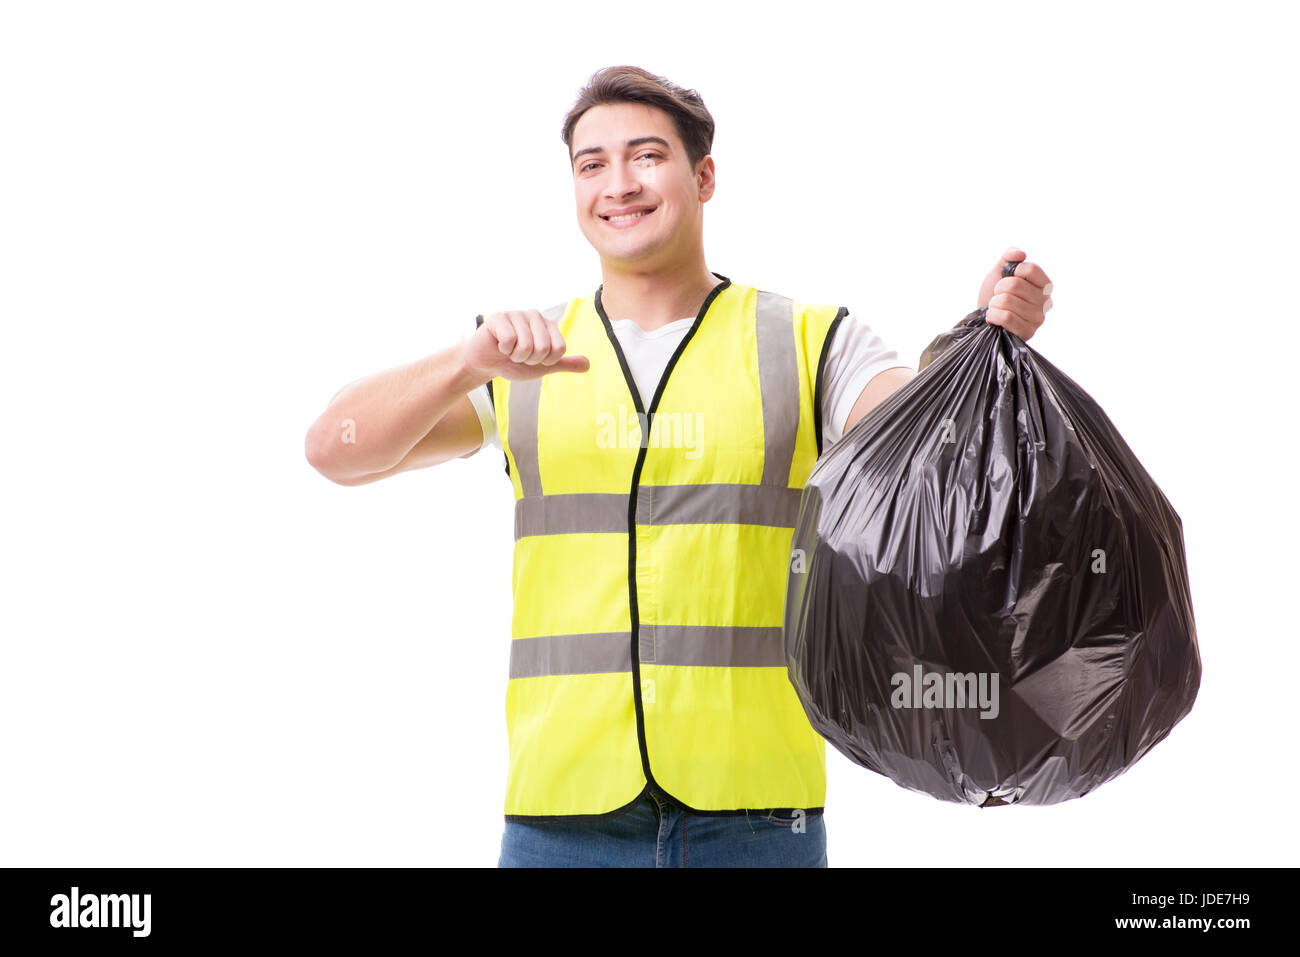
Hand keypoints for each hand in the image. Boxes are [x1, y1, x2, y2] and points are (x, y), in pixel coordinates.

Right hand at [459, 309, 589, 381]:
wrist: (487, 363)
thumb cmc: (515, 362)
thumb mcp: (543, 367)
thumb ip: (564, 364)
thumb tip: (588, 365)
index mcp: (549, 325)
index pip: (559, 349)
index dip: (546, 361)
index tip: (534, 358)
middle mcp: (535, 316)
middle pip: (543, 348)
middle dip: (529, 359)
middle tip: (519, 355)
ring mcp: (517, 314)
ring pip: (526, 345)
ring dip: (515, 356)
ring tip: (509, 350)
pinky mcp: (499, 317)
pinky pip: (509, 340)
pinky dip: (503, 349)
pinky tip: (499, 344)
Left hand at [977, 247, 1052, 340]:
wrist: (982, 318)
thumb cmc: (993, 295)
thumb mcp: (999, 272)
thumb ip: (1009, 257)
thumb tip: (1021, 253)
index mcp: (1044, 285)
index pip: (1031, 269)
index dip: (1013, 272)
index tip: (1008, 278)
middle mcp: (1045, 301)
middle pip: (1015, 285)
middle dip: (998, 289)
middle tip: (998, 297)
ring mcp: (1038, 318)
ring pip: (1007, 301)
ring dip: (994, 304)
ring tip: (997, 308)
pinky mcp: (1028, 332)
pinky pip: (1006, 317)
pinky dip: (993, 316)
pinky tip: (994, 318)